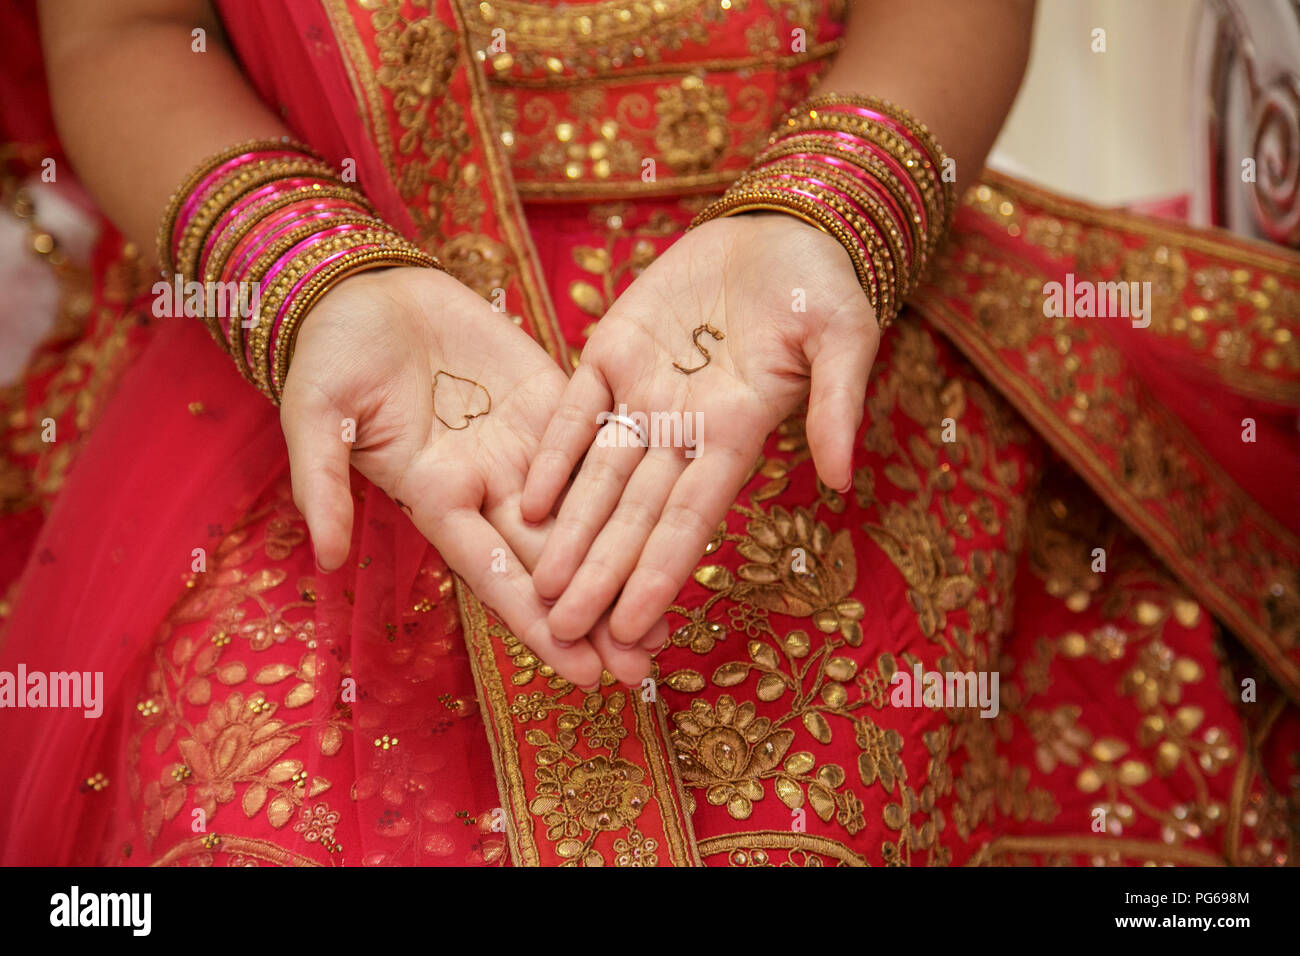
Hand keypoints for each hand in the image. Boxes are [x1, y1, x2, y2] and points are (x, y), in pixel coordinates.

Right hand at [280, 267, 658, 686]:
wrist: (366, 290)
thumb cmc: (330, 353)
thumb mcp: (315, 416)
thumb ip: (324, 484)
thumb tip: (326, 558)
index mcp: (438, 495)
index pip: (494, 572)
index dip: (537, 623)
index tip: (581, 673)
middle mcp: (489, 483)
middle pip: (551, 560)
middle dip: (595, 614)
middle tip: (643, 666)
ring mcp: (525, 444)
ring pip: (586, 515)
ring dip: (624, 562)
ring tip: (667, 615)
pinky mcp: (552, 398)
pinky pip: (601, 444)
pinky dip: (636, 482)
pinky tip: (675, 516)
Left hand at [521, 213, 878, 645]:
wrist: (782, 228)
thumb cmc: (824, 284)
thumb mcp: (844, 336)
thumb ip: (835, 405)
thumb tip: (841, 480)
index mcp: (737, 433)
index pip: (691, 517)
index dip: (661, 572)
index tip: (634, 627)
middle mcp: (684, 426)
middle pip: (634, 514)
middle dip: (600, 574)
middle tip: (563, 632)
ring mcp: (645, 392)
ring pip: (598, 477)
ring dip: (569, 532)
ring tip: (535, 591)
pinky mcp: (613, 350)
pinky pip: (575, 410)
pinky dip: (553, 454)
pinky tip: (527, 503)